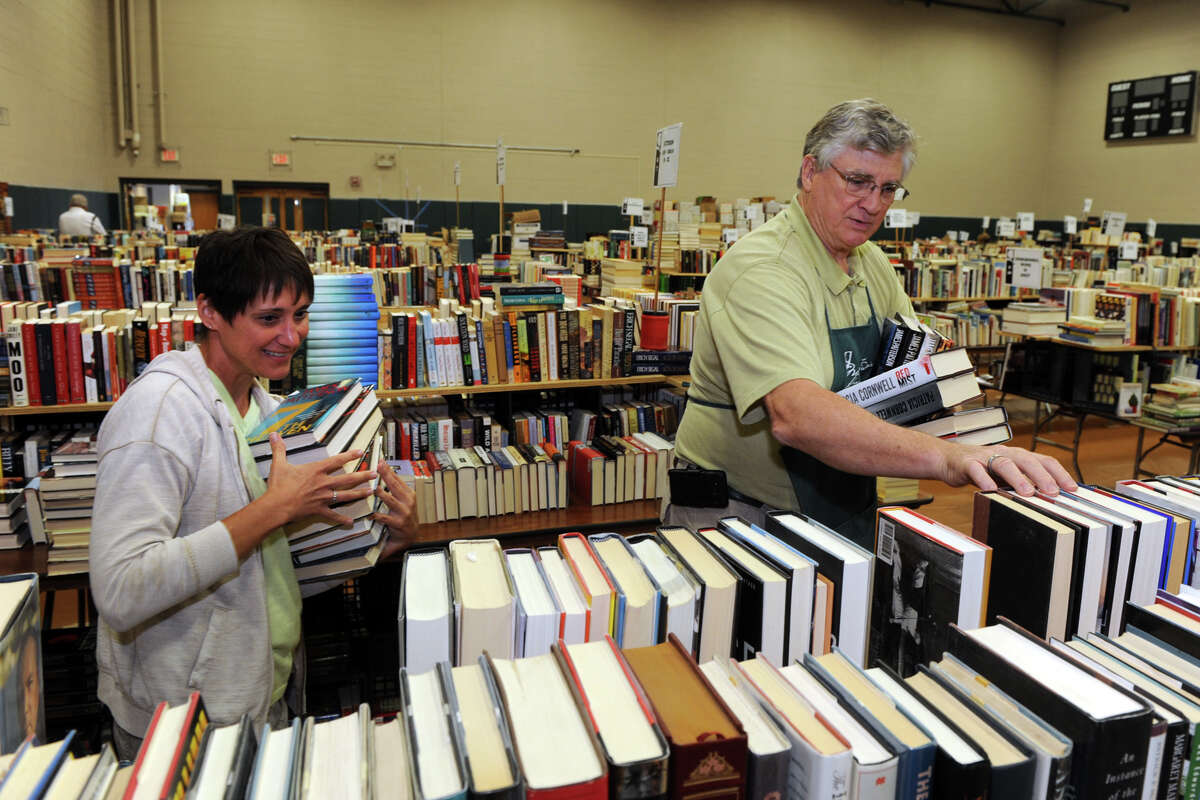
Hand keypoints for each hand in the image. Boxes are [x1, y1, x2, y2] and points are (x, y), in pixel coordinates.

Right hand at [264, 433, 375, 526]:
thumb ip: (279, 449)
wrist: (277, 505)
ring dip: (359, 493)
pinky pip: (333, 515)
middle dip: (362, 475)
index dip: (349, 455)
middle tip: (374, 473)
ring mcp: (323, 497)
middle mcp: (323, 483)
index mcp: (316, 471)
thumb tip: (274, 434)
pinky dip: (341, 518)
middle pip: (347, 478)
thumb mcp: (279, 464)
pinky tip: (351, 521)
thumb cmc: (279, 485)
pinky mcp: (319, 510)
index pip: (336, 461)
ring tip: (371, 491)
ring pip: (345, 495)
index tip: (360, 452)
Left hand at [374, 461, 417, 556]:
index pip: (397, 479)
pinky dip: (377, 515)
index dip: (389, 470)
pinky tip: (371, 514)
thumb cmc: (404, 515)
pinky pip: (386, 518)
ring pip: (391, 501)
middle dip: (386, 476)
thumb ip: (396, 488)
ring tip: (374, 489)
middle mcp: (408, 501)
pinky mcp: (398, 523)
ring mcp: (404, 512)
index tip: (381, 462)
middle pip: (395, 486)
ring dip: (382, 495)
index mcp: (409, 494)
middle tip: (378, 468)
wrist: (410, 534)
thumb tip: (386, 472)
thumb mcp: (405, 500)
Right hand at [945, 443, 1077, 496]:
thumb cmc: (981, 469)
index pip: (1044, 461)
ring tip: (1027, 493)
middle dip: (1042, 476)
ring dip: (1018, 478)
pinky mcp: (967, 463)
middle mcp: (1004, 454)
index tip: (1072, 489)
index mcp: (1017, 456)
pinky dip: (984, 479)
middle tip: (1053, 492)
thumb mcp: (1005, 475)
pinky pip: (976, 470)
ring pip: (1004, 463)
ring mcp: (985, 457)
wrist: (947, 459)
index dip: (1059, 474)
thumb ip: (1023, 483)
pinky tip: (990, 490)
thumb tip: (1050, 499)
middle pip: (1027, 460)